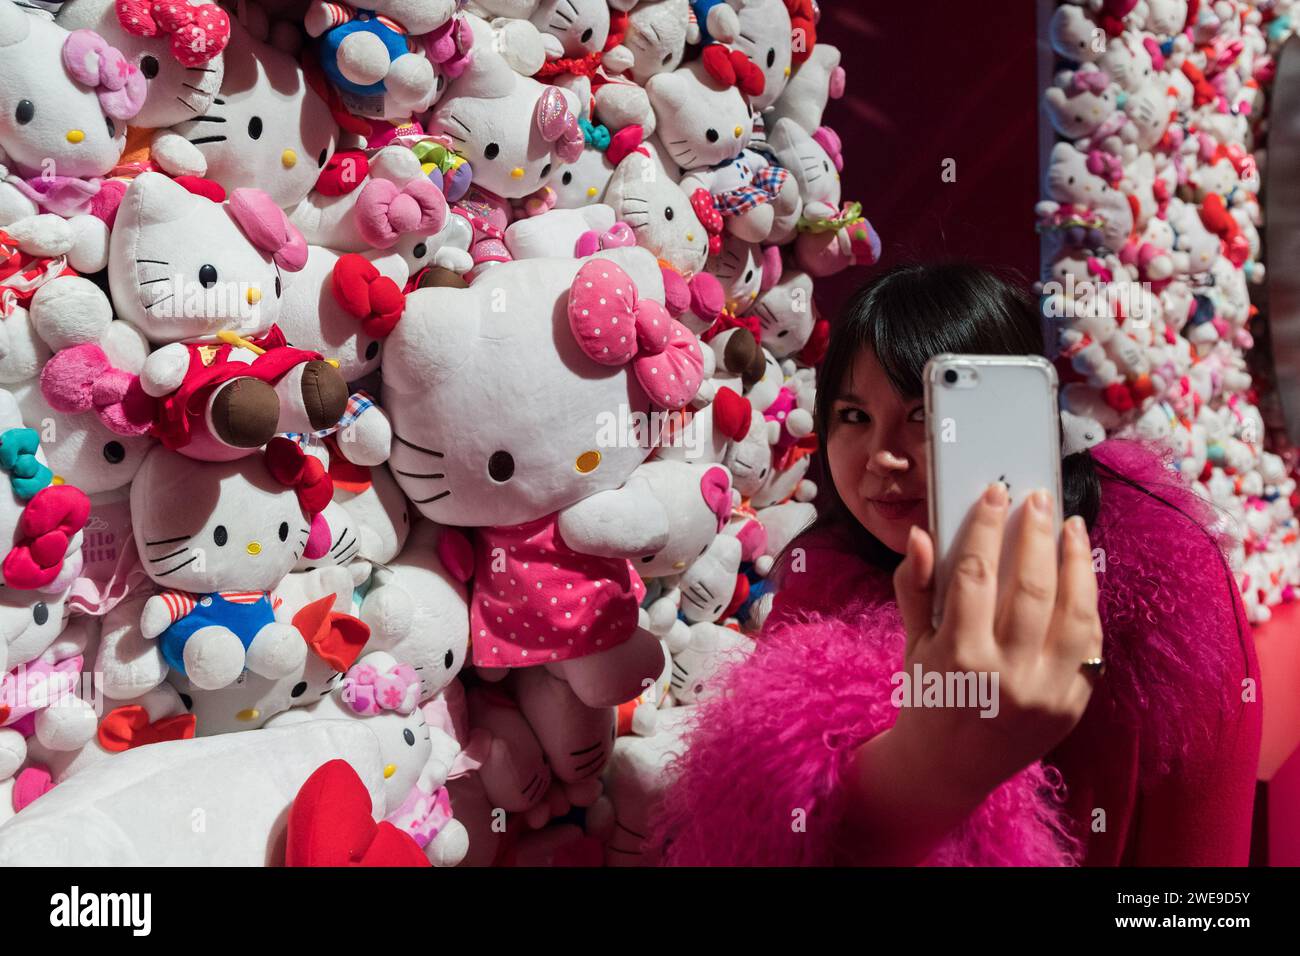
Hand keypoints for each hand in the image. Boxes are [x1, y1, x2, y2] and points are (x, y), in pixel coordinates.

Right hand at [891, 483, 1100, 802]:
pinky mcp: (1073, 706)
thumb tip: (920, 535)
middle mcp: (1007, 676)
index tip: (995, 493)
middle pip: (1031, 587)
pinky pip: (1089, 644)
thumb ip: (915, 589)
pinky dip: (1087, 604)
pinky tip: (1081, 575)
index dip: (986, 527)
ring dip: (1075, 562)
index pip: (976, 575)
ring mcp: (1046, 694)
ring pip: (1073, 612)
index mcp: (959, 658)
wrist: (951, 768)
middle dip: (1036, 534)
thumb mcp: (913, 644)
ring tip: (1070, 527)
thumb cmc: (929, 696)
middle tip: (1037, 498)